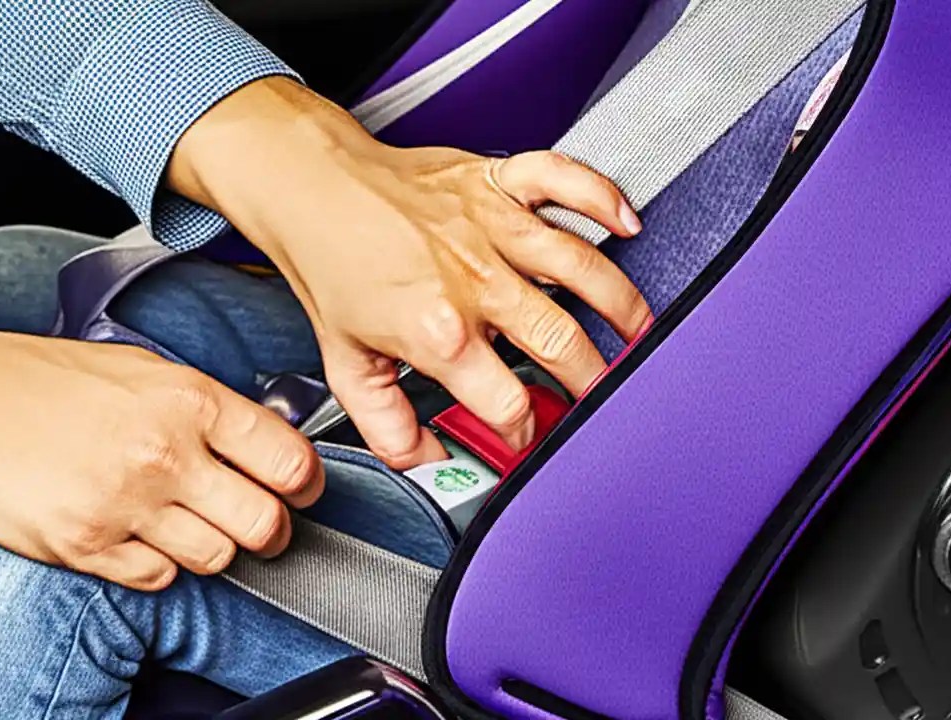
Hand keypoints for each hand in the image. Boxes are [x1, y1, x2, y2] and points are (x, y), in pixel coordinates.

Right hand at [0, 310, 323, 589]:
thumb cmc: (41, 379)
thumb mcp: (139, 367)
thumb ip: (205, 406)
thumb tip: (262, 442)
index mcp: (188, 399)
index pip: (288, 460)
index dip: (304, 483)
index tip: (298, 488)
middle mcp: (165, 453)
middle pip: (264, 523)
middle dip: (269, 528)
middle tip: (257, 521)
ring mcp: (125, 504)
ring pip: (215, 557)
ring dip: (210, 545)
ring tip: (182, 519)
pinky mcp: (87, 545)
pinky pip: (158, 577)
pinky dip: (157, 563)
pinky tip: (136, 531)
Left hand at [169, 78, 650, 468]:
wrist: (311, 190)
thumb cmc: (329, 267)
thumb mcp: (346, 365)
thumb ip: (389, 425)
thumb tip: (425, 462)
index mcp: (437, 332)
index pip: (510, 404)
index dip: (527, 431)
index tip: (528, 433)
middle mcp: (473, 280)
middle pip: (563, 343)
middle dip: (594, 380)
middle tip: (601, 394)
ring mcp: (490, 227)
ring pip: (581, 267)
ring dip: (621, 305)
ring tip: (638, 333)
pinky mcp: (496, 182)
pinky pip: (563, 180)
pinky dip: (602, 197)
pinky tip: (627, 224)